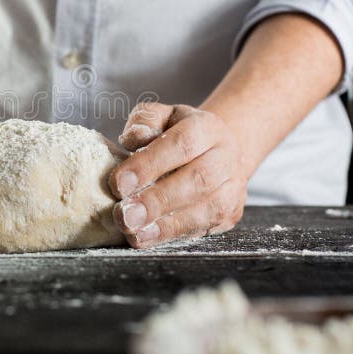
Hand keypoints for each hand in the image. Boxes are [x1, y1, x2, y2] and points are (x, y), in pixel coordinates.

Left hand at [108, 103, 246, 247]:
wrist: (221, 152)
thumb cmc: (180, 134)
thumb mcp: (162, 116)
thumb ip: (144, 121)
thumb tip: (133, 139)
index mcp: (207, 128)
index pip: (181, 144)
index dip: (149, 164)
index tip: (119, 183)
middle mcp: (225, 157)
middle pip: (197, 180)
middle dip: (157, 200)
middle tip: (125, 214)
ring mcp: (232, 188)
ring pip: (206, 209)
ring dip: (166, 224)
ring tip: (133, 230)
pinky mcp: (231, 213)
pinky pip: (204, 226)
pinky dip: (174, 234)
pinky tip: (148, 237)